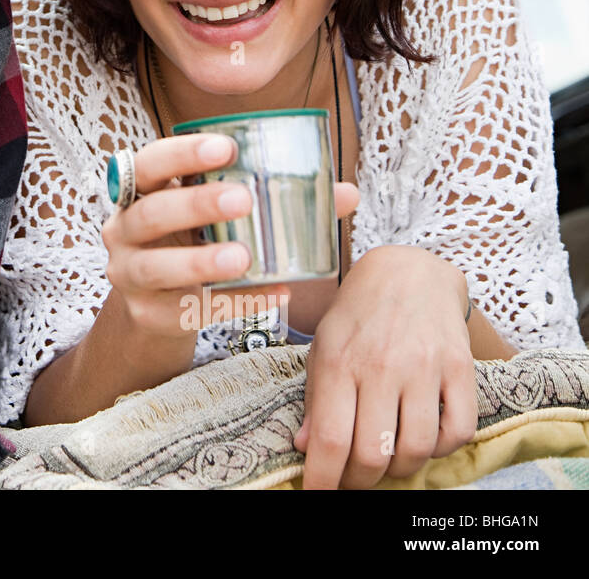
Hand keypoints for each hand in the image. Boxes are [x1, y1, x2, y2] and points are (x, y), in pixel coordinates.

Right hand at [100, 134, 359, 338]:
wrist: (156, 308)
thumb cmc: (194, 243)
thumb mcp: (216, 216)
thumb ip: (270, 199)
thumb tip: (346, 193)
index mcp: (140, 192)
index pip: (149, 164)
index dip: (180, 153)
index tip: (226, 148)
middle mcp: (123, 230)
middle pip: (150, 214)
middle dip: (194, 204)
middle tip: (243, 200)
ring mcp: (129, 274)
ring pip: (157, 267)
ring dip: (200, 260)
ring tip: (244, 257)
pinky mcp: (146, 314)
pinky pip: (187, 309)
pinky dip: (232, 302)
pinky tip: (270, 293)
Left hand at [293, 245, 477, 488]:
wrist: (409, 272)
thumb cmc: (358, 315)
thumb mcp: (322, 348)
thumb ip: (313, 399)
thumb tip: (303, 447)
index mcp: (339, 363)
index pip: (328, 439)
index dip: (322, 478)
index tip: (317, 493)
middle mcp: (381, 367)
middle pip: (372, 453)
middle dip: (358, 482)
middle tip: (352, 482)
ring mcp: (424, 368)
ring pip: (415, 450)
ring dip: (398, 471)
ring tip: (385, 464)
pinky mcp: (461, 369)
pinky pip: (457, 431)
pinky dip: (440, 451)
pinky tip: (422, 442)